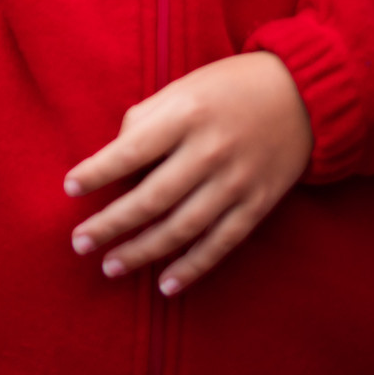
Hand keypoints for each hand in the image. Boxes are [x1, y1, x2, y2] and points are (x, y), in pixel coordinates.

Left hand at [66, 51, 311, 295]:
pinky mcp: (258, 204)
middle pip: (152, 198)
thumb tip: (114, 165)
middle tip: (79, 243)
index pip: (130, 151)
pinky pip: (221, 243)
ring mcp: (237, 182)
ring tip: (110, 266)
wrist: (303, 95)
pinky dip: (193, 267)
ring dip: (143, 252)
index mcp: (185, 116)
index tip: (69, 189)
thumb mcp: (179, 90)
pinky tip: (165, 285)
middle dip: (111, 224)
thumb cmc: (225, 89)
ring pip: (182, 227)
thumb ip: (142, 122)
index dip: (97, 173)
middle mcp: (210, 151)